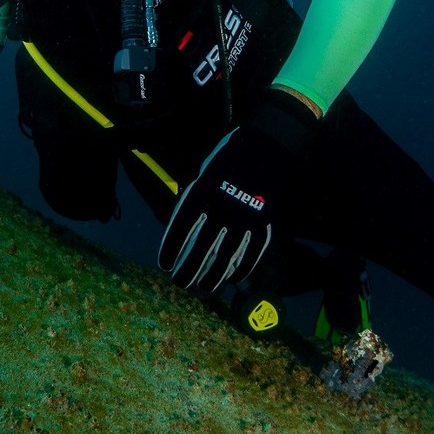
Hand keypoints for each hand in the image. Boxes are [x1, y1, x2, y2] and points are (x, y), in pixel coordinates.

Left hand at [157, 89, 319, 294]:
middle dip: (188, 270)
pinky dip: (243, 268)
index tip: (164, 265)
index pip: (181, 228)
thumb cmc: (230, 157)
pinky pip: (252, 253)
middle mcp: (222, 209)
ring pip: (227, 257)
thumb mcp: (205, 173)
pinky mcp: (264, 223)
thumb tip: (186, 231)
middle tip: (179, 283)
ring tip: (205, 288)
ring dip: (215, 277)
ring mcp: (245, 218)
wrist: (269, 145)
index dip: (171, 249)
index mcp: (203, 192)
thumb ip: (196, 202)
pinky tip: (233, 279)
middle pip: (202, 249)